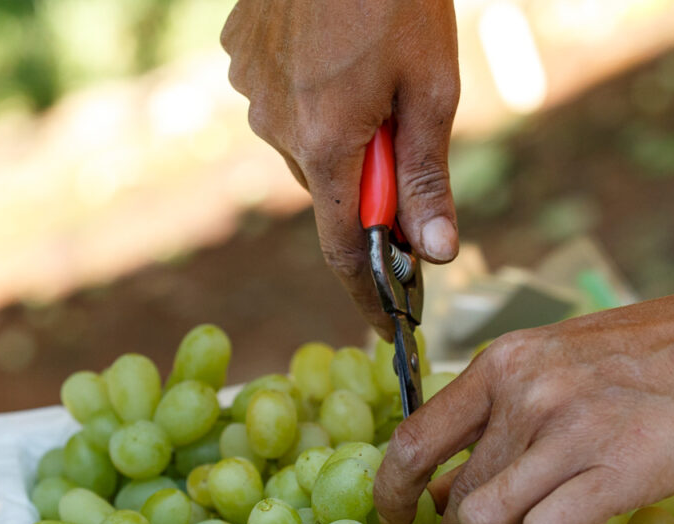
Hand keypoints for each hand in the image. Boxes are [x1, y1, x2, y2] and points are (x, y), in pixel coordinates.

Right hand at [221, 0, 460, 332]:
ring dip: (339, 129)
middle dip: (367, 179)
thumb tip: (436, 253)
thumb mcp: (434, 89)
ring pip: (304, 141)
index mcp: (325, 143)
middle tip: (406, 124)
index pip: (343, 249)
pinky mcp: (237, 53)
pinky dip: (310, 90)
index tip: (387, 327)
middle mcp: (274, 125)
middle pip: (329, 189)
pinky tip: (334, 46)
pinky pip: (278, 96)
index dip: (367, 295)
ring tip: (368, 65)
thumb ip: (428, 178)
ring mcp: (249, 88)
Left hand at [373, 270, 673, 523]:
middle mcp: (525, 394)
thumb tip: (445, 492)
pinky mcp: (618, 468)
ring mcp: (569, 431)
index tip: (398, 520)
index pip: (414, 440)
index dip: (394, 492)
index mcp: (503, 364)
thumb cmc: (654, 356)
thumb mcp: (559, 362)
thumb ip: (502, 417)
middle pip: (458, 499)